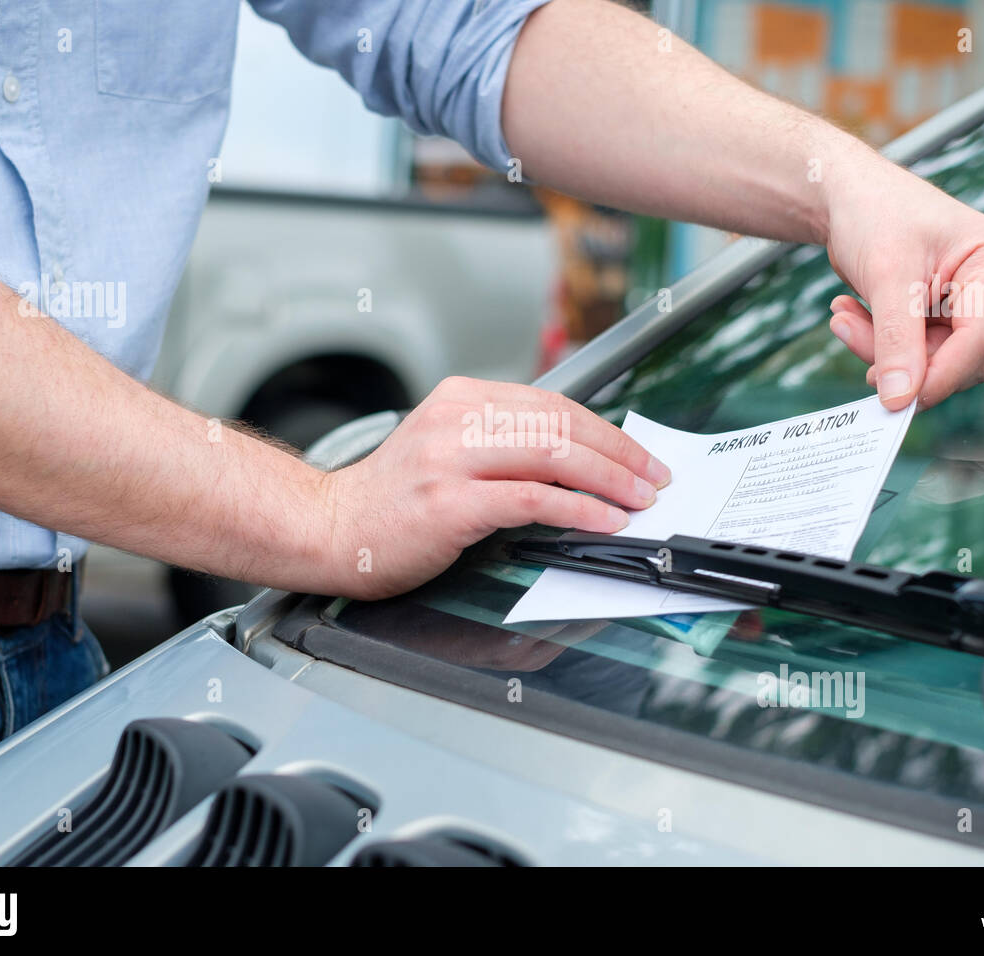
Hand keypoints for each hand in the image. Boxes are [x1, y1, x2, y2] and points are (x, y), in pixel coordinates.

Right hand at [316, 376, 670, 599]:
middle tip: (653, 477)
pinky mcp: (450, 502)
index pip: (553, 403)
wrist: (330, 529)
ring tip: (639, 499)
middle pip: (560, 423)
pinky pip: (532, 498)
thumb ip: (504, 444)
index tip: (638, 455)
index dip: (606, 430)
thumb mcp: (449, 450)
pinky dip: (578, 509)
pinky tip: (603, 520)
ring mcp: (451, 459)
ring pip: (552, 452)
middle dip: (619, 452)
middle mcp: (456, 419)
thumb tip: (579, 460)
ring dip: (608, 478)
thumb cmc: (393, 501)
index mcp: (461, 399)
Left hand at [822, 150, 983, 410]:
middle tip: (850, 336)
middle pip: (972, 358)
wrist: (851, 197)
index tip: (894, 399)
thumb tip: (900, 400)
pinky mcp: (952, 316)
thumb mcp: (884, 275)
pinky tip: (851, 315)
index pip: (983, 338)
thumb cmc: (875, 214)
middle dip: (910, 362)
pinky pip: (924, 353)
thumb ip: (896, 340)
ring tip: (843, 319)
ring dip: (887, 352)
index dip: (941, 375)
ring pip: (943, 361)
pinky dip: (884, 344)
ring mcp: (980, 301)